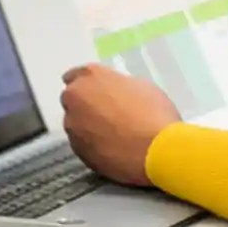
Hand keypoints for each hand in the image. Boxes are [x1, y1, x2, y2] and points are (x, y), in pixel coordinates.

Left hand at [61, 64, 181, 186]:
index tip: (98, 90)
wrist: (154, 151)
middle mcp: (75, 98)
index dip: (89, 84)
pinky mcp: (77, 151)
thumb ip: (119, 86)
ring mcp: (72, 127)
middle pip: (73, 99)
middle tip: (107, 112)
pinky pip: (82, 143)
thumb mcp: (142, 87)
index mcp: (91, 76)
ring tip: (112, 135)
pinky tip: (112, 148)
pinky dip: (92, 144)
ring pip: (75, 123)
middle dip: (85, 103)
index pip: (76, 74)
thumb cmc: (153, 113)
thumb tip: (115, 93)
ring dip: (87, 125)